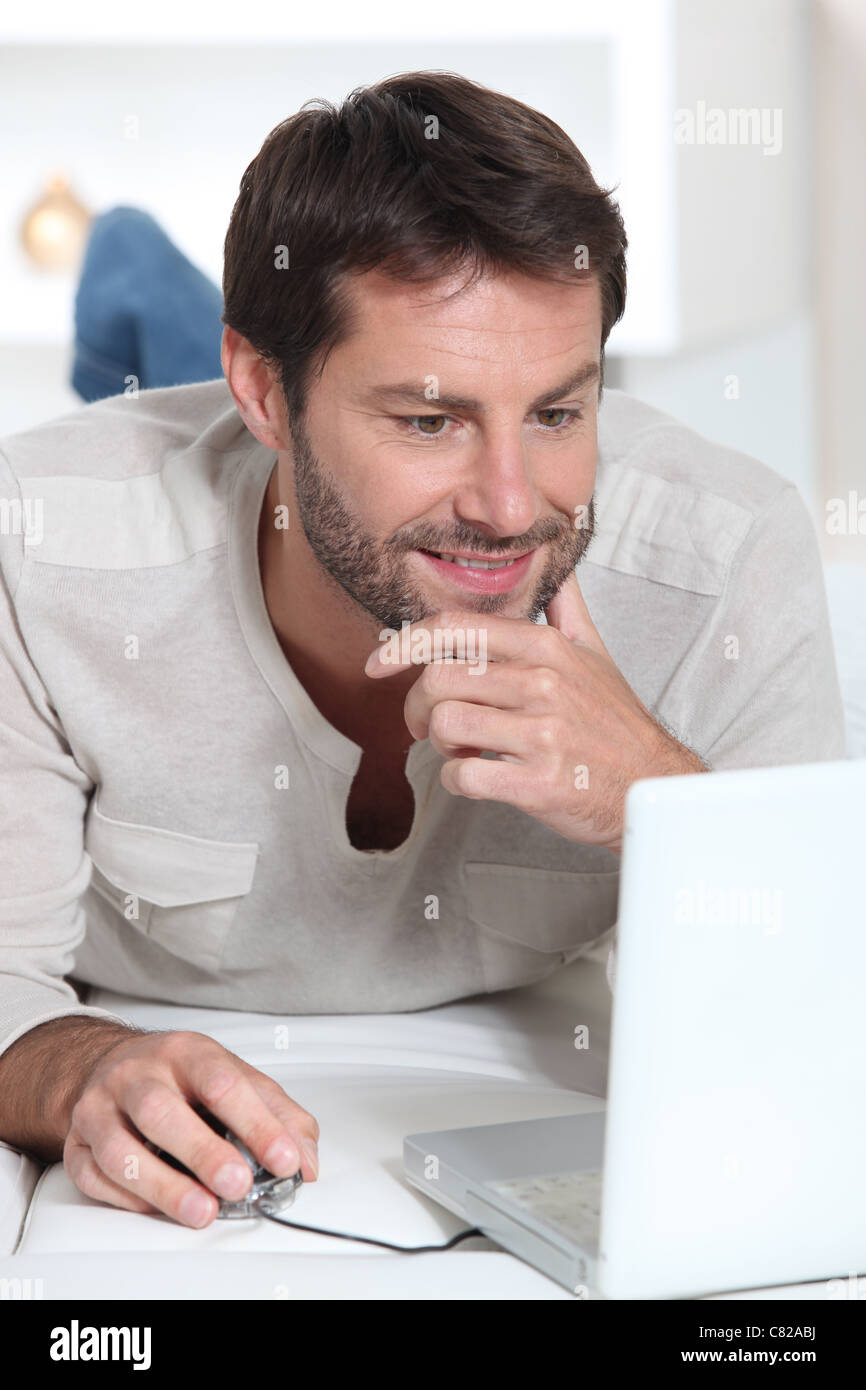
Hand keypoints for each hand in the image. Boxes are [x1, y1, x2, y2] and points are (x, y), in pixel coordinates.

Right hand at [63, 1030, 318, 1226]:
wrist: (113, 1066)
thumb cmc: (181, 1076)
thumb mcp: (235, 1077)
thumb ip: (278, 1115)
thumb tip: (306, 1160)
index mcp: (186, 1052)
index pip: (222, 1082)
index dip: (256, 1123)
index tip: (284, 1158)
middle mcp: (138, 1074)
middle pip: (162, 1111)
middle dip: (203, 1152)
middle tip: (239, 1184)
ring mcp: (101, 1107)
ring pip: (119, 1148)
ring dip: (163, 1185)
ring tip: (202, 1210)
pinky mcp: (77, 1142)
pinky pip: (94, 1175)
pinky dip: (128, 1198)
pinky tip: (158, 1206)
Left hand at [365, 571, 705, 851]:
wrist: (651, 783)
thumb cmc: (615, 723)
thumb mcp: (595, 651)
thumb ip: (564, 605)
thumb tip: (551, 557)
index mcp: (547, 648)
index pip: (455, 630)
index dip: (404, 644)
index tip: (378, 664)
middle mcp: (543, 683)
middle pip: (438, 680)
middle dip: (418, 707)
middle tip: (428, 725)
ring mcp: (543, 733)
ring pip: (445, 725)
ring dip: (439, 745)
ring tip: (462, 750)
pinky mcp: (539, 782)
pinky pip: (464, 776)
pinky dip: (456, 781)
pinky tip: (476, 777)